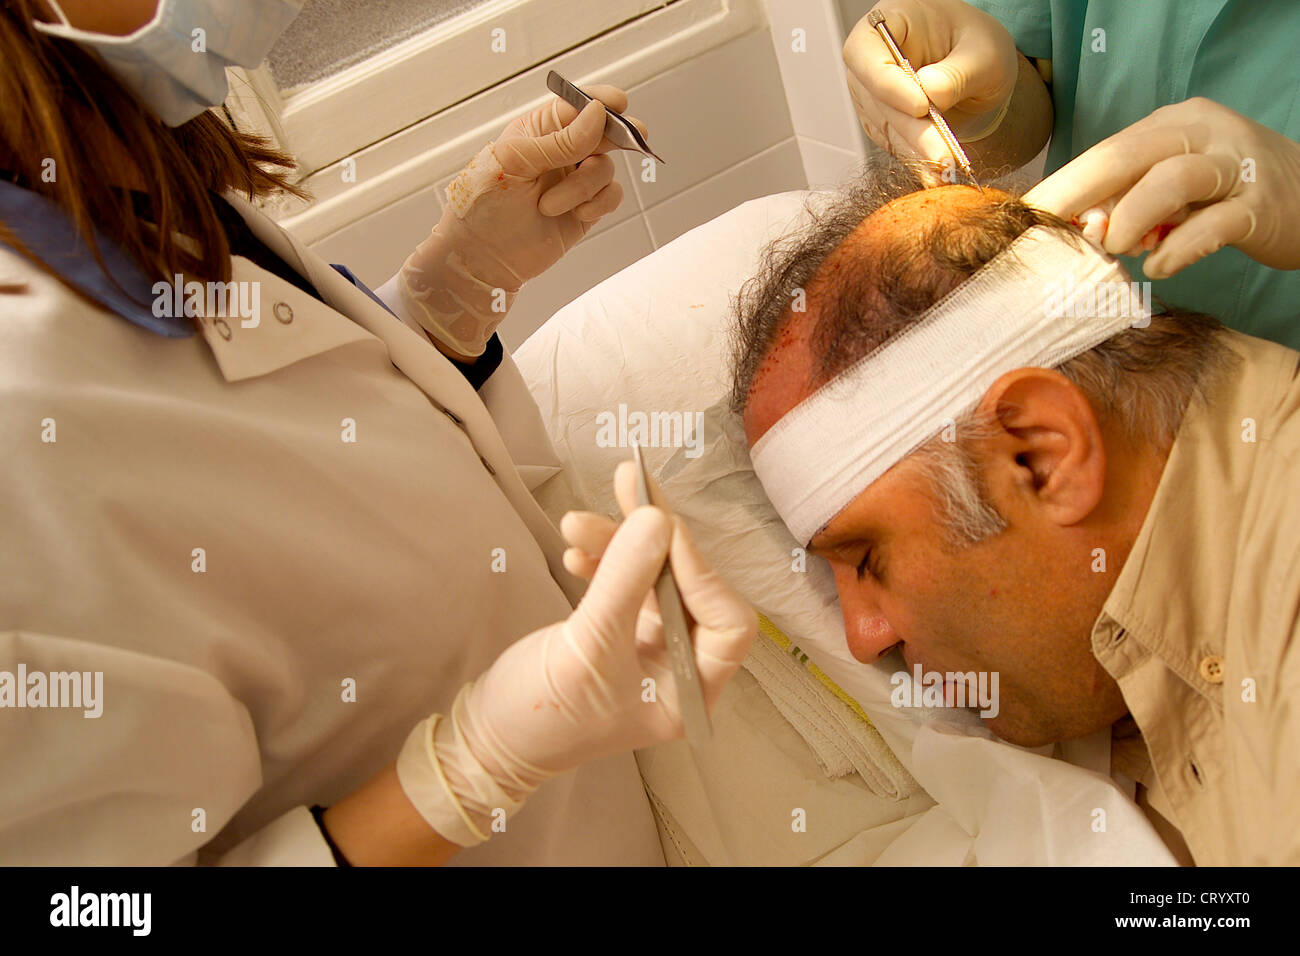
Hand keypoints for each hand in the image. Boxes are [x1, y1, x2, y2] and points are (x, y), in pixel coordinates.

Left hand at [393, 87, 643, 355]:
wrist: (482, 257)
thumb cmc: (483, 205)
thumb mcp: (515, 163)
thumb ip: (559, 141)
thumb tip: (598, 115)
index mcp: (540, 129)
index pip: (577, 104)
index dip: (600, 100)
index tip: (616, 103)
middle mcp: (562, 151)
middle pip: (604, 130)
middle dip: (617, 133)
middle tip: (632, 136)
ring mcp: (575, 180)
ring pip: (606, 167)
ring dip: (582, 186)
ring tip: (548, 205)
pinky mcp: (586, 208)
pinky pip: (611, 196)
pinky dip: (598, 204)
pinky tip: (575, 214)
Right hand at [393, 461, 753, 847]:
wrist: (487, 738)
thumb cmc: (542, 714)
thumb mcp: (586, 646)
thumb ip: (623, 581)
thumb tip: (657, 518)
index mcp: (691, 691)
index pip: (728, 622)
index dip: (702, 572)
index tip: (661, 527)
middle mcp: (679, 669)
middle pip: (689, 588)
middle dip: (654, 540)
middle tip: (629, 482)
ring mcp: (648, 650)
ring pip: (652, 580)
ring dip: (618, 545)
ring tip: (574, 523)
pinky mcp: (617, 634)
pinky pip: (624, 586)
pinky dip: (603, 564)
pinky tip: (574, 553)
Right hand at [843, 0, 1017, 166]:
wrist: (978, 66)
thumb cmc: (976, 44)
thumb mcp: (984, 50)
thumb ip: (959, 71)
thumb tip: (930, 93)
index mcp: (889, 21)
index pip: (866, 54)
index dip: (888, 84)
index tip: (921, 106)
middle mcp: (870, 59)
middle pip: (878, 100)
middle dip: (913, 131)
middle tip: (942, 155)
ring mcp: (872, 94)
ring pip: (887, 129)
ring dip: (917, 152)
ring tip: (947, 170)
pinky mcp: (882, 123)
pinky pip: (895, 145)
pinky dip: (917, 159)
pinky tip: (937, 172)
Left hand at [1024, 98, 1299, 278]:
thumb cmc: (1225, 196)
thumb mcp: (1171, 190)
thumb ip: (1127, 200)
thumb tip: (1074, 227)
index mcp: (1174, 124)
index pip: (1107, 150)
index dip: (1064, 184)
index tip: (1025, 215)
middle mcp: (1204, 134)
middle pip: (1127, 155)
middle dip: (1077, 194)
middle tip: (1047, 230)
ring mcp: (1237, 168)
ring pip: (1173, 179)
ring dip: (1130, 217)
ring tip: (1115, 247)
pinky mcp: (1261, 208)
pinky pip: (1214, 224)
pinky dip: (1179, 248)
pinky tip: (1160, 265)